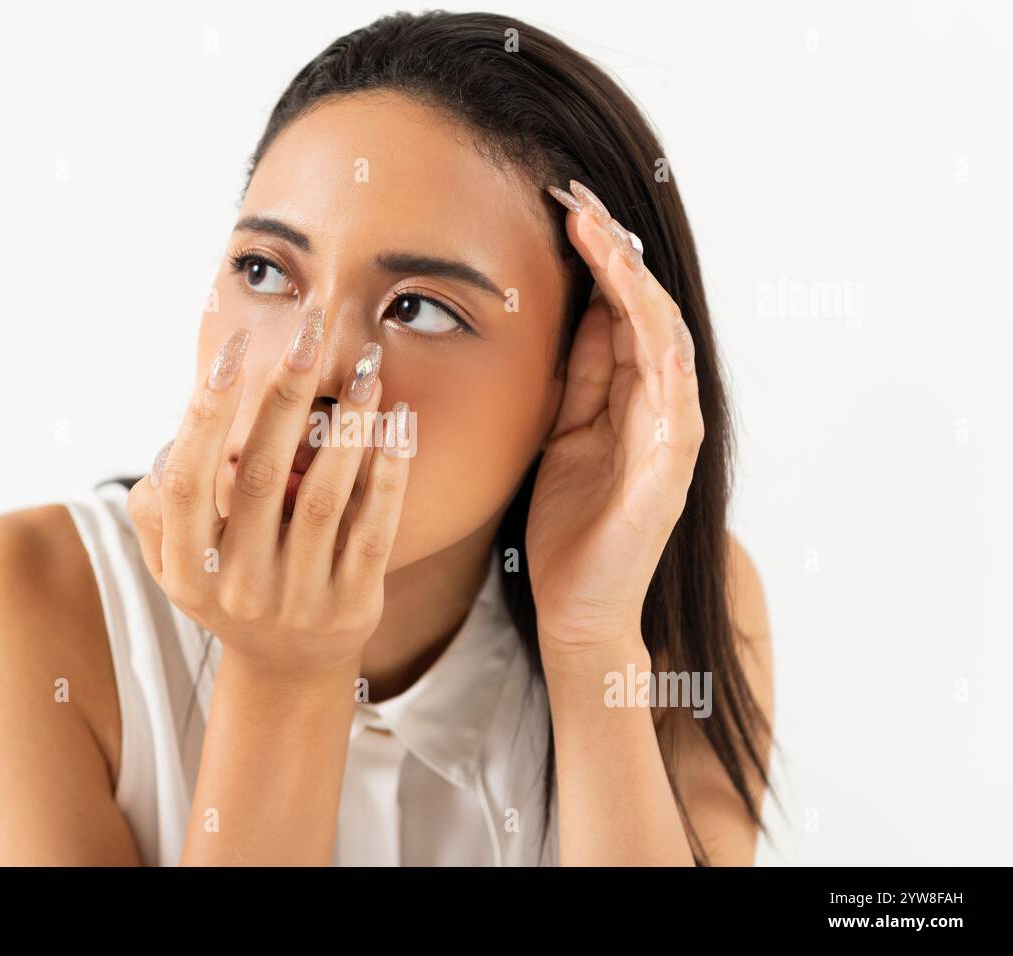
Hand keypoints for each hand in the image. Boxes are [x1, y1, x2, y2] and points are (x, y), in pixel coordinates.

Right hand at [126, 308, 411, 683]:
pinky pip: (373, 530)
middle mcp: (236, 585)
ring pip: (322, 499)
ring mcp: (297, 599)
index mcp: (186, 566)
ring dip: (346, 427)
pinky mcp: (352, 605)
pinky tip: (398, 426)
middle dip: (285, 394)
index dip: (207, 412)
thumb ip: (158, 505)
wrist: (287, 670)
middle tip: (311, 331)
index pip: (186, 479)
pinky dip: (388, 476)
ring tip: (366, 371)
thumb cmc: (228, 588)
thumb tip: (175, 434)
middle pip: (258, 475)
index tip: (236, 348)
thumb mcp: (176, 563)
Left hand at [529, 182, 702, 655]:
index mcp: (629, 396)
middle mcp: (659, 405)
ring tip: (602, 235)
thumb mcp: (561, 433)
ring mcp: (670, 435)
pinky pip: (672, 401)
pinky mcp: (669, 470)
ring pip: (662, 340)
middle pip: (643, 309)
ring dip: (633, 285)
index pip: (618, 308)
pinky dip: (663, 354)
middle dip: (613, 251)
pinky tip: (645, 313)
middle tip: (577, 196)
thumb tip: (581, 310)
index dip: (595, 256)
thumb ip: (577, 377)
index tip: (560, 206)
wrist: (577, 607)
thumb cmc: (568, 526)